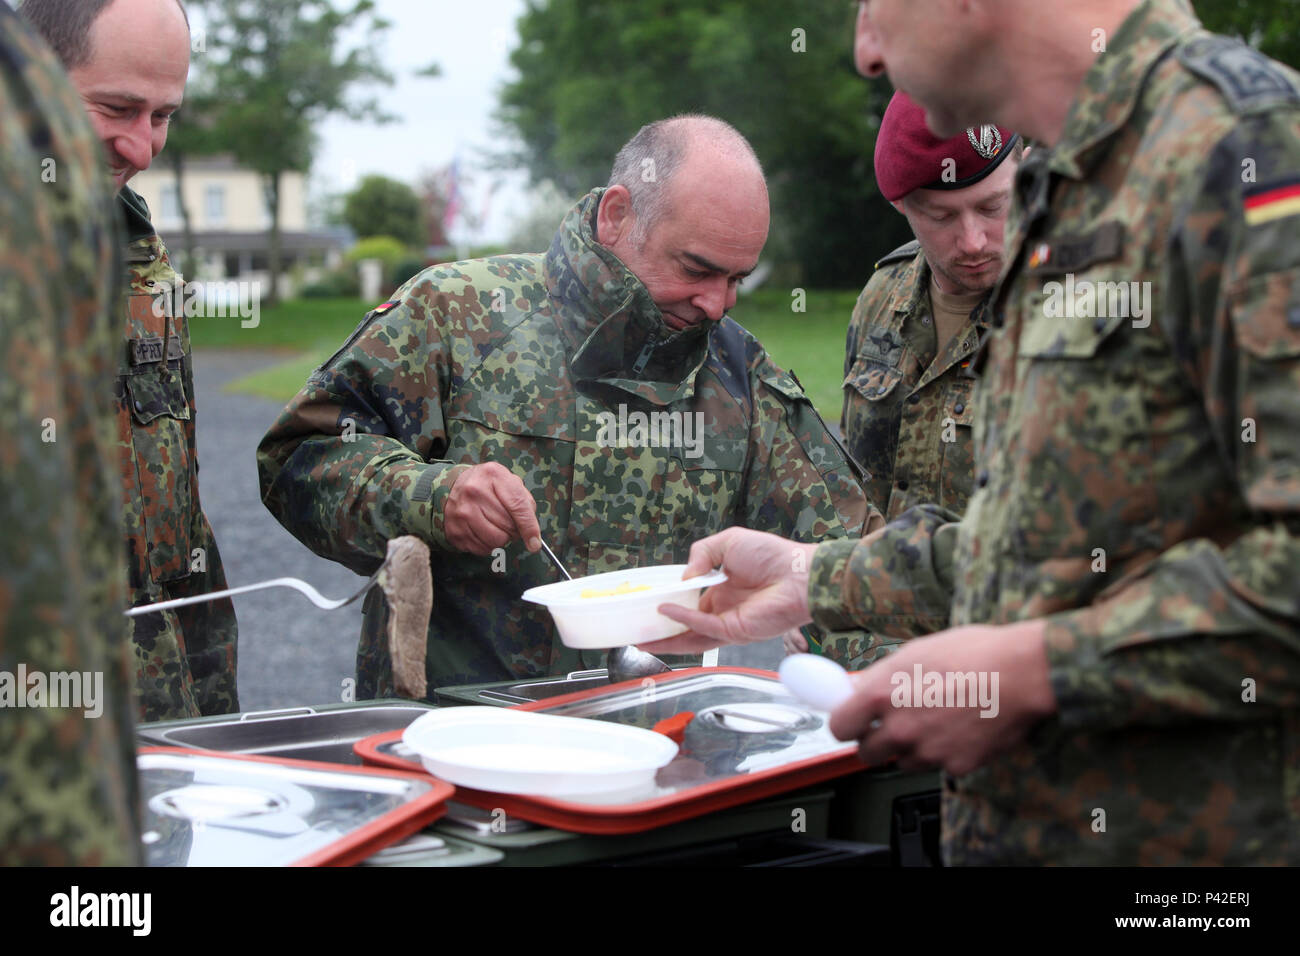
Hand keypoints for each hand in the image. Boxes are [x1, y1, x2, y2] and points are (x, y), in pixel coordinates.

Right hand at [443, 462, 540, 555]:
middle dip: (515, 531)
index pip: (518, 506)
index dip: (529, 527)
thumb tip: (532, 536)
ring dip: (502, 540)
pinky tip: (484, 532)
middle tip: (510, 524)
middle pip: (508, 526)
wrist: (455, 486)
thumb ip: (525, 503)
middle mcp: (474, 492)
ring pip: (495, 541)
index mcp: (493, 475)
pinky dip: (488, 545)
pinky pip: (481, 549)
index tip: (535, 543)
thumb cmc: (489, 486)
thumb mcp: (509, 482)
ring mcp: (462, 512)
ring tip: (497, 528)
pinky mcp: (455, 530)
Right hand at [647, 527, 818, 654]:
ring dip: (666, 639)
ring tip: (639, 639)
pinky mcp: (735, 631)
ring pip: (690, 637)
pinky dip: (683, 621)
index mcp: (721, 591)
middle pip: (686, 627)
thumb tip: (682, 578)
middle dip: (661, 632)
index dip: (669, 606)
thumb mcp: (728, 542)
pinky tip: (666, 612)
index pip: (689, 605)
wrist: (798, 572)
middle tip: (636, 630)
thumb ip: (701, 554)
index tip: (647, 604)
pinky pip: (703, 628)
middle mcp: (722, 610)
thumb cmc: (771, 555)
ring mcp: (728, 623)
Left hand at [829, 620, 1056, 776]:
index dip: (847, 723)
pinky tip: (960, 730)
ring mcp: (927, 751)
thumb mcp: (915, 652)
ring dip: (910, 749)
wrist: (1020, 674)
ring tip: (935, 723)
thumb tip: (860, 688)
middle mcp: (898, 727)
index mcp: (881, 694)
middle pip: (866, 753)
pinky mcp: (955, 766)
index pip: (839, 726)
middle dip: (876, 740)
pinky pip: (938, 766)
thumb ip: (882, 677)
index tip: (854, 721)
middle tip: (893, 724)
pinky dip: (944, 754)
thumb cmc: (972, 653)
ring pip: (902, 762)